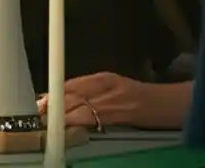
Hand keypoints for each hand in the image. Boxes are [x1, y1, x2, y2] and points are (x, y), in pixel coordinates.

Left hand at [38, 72, 176, 129]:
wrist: (166, 103)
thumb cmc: (136, 94)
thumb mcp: (110, 84)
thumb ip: (87, 89)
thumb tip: (60, 96)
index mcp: (103, 77)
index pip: (71, 84)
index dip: (53, 94)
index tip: (40, 101)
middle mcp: (106, 86)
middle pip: (73, 96)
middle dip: (54, 106)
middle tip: (39, 113)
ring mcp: (113, 101)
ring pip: (80, 108)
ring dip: (62, 116)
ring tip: (49, 121)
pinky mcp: (121, 116)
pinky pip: (94, 119)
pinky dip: (79, 122)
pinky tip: (69, 126)